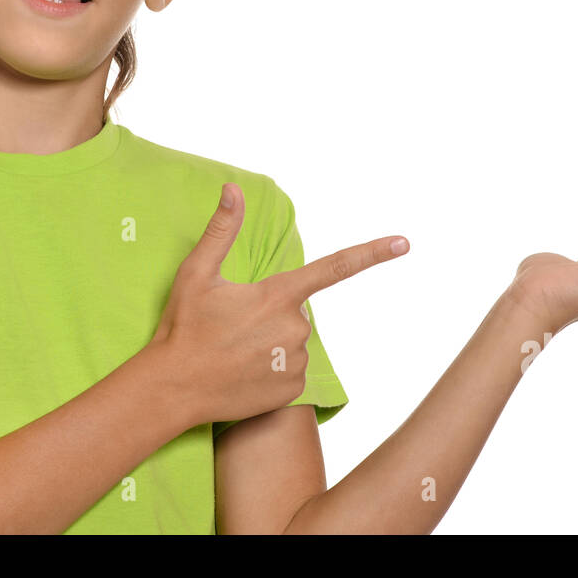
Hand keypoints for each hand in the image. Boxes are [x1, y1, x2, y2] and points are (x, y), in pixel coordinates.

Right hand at [148, 183, 408, 424]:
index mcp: (277, 295)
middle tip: (232, 327)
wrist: (173, 389)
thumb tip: (232, 188)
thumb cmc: (183, 328)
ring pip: (293, 342)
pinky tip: (242, 373)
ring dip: (270, 343)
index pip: (335, 267)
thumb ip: (221, 230)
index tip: (404, 242)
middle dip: (270, 314)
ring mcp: (296, 361)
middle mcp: (295, 327)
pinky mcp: (292, 390)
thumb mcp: (197, 273)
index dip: (372, 253)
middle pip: (295, 311)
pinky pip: (290, 371)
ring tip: (233, 352)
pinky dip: (270, 370)